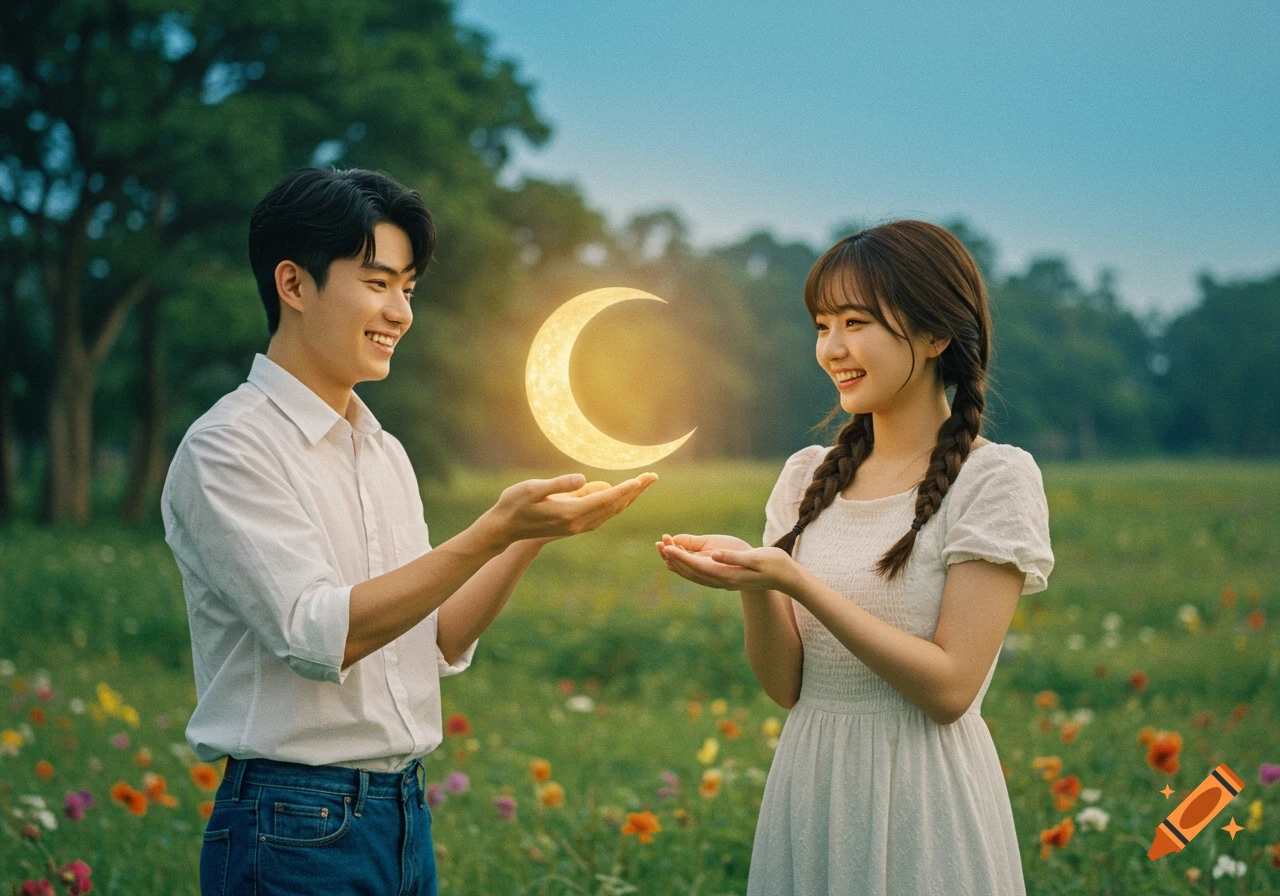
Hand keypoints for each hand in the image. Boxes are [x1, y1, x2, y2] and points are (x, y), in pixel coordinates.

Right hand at [482, 472, 658, 547]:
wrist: (504, 529)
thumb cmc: (514, 504)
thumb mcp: (534, 489)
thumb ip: (559, 484)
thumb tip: (583, 479)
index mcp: (570, 513)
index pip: (605, 500)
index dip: (625, 489)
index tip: (642, 479)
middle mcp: (577, 523)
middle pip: (613, 506)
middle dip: (635, 491)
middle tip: (653, 476)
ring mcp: (576, 527)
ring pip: (610, 512)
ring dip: (628, 498)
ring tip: (643, 484)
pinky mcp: (573, 526)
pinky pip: (601, 515)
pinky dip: (615, 504)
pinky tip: (621, 497)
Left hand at [656, 533, 801, 592]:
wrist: (784, 578)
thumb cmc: (773, 564)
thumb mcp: (754, 558)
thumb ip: (733, 558)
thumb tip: (714, 556)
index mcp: (727, 575)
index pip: (698, 566)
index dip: (681, 556)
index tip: (667, 547)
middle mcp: (722, 581)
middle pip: (691, 571)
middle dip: (674, 558)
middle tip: (658, 545)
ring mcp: (723, 582)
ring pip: (694, 574)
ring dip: (678, 563)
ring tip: (663, 551)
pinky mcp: (725, 579)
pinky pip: (700, 575)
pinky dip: (687, 568)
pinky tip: (681, 562)